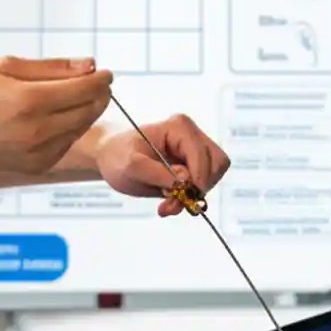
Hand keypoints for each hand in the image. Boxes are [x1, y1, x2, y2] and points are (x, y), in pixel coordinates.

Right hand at [0, 56, 111, 176]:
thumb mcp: (6, 69)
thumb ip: (53, 65)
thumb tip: (91, 64)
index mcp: (30, 99)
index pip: (86, 88)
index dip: (102, 79)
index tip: (105, 72)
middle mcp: (38, 129)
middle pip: (91, 109)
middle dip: (100, 94)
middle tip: (97, 83)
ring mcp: (40, 152)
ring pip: (82, 127)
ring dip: (86, 111)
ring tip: (73, 98)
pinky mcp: (39, 166)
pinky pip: (68, 143)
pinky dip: (69, 129)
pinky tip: (54, 119)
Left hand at [96, 114, 230, 216]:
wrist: (114, 157)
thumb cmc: (119, 156)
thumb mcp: (130, 167)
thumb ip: (157, 173)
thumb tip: (185, 181)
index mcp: (179, 127)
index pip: (202, 153)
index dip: (198, 178)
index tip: (185, 198)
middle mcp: (192, 134)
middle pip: (217, 163)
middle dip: (199, 187)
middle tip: (173, 203)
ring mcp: (197, 148)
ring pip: (215, 174)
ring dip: (195, 194)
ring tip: (169, 202)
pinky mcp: (196, 163)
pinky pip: (206, 182)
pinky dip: (192, 195)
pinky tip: (172, 199)